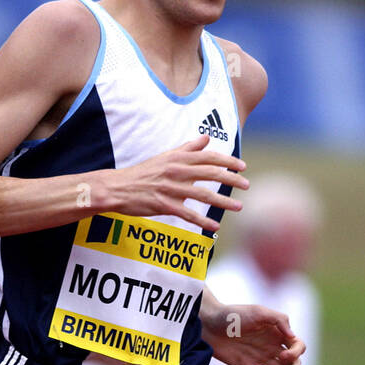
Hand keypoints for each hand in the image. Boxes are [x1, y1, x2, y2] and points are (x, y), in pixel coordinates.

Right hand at [101, 134, 248, 232]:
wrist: (118, 188)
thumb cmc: (143, 173)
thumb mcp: (165, 157)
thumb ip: (188, 148)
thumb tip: (206, 138)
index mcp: (178, 158)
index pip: (209, 157)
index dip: (228, 161)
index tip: (242, 167)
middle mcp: (177, 171)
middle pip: (211, 173)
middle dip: (232, 179)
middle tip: (247, 185)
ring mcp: (171, 188)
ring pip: (203, 194)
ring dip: (223, 201)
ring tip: (239, 206)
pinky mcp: (164, 205)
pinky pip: (188, 214)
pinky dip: (203, 220)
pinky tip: (214, 226)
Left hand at [202, 299, 305, 364]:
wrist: (208, 324)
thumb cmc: (233, 314)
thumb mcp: (258, 311)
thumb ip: (278, 320)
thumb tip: (292, 336)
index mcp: (277, 333)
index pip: (297, 345)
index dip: (296, 353)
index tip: (283, 355)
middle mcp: (271, 345)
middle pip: (293, 362)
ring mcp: (259, 357)